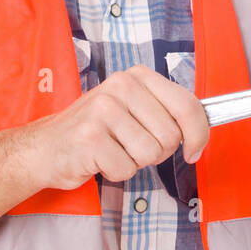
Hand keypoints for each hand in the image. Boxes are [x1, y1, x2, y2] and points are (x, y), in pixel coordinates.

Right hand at [18, 64, 210, 191]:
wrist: (46, 147)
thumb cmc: (95, 131)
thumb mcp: (132, 109)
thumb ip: (166, 112)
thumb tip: (204, 128)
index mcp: (137, 76)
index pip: (187, 105)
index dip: (199, 134)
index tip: (195, 151)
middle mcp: (120, 86)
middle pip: (171, 136)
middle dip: (158, 152)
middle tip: (131, 146)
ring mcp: (103, 110)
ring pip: (150, 154)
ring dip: (135, 162)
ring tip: (114, 150)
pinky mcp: (90, 137)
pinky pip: (126, 169)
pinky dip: (116, 173)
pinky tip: (99, 160)